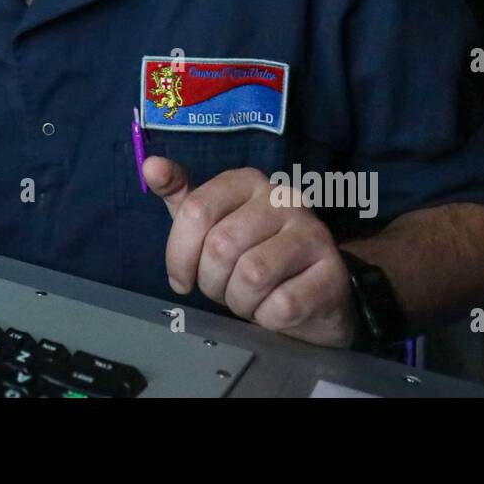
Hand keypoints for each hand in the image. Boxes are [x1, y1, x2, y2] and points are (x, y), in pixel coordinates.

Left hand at [145, 157, 357, 346]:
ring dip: (239, 302)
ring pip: (250, 276)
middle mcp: (283, 198)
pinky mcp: (332, 273)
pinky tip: (274, 311)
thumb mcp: (215, 224)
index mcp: (248, 181)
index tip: (181, 278)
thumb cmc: (257, 255)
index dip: (179, 254)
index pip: (196, 211)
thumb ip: (181, 196)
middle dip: (211, 282)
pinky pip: (280, 306)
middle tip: (223, 289)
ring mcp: (313, 233)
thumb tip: (151, 165)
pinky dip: (266, 318)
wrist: (316, 294)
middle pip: (220, 246)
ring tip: (249, 299)